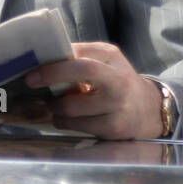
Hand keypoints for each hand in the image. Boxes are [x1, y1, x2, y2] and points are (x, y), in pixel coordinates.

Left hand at [24, 42, 164, 139]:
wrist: (149, 109)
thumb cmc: (118, 80)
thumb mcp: (106, 58)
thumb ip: (81, 54)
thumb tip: (47, 55)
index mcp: (113, 60)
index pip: (82, 62)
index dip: (54, 69)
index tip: (33, 73)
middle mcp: (118, 84)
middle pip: (78, 86)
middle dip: (51, 83)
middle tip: (33, 85)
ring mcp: (117, 109)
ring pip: (71, 111)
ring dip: (54, 108)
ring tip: (54, 104)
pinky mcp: (112, 129)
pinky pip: (76, 127)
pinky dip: (64, 122)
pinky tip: (67, 118)